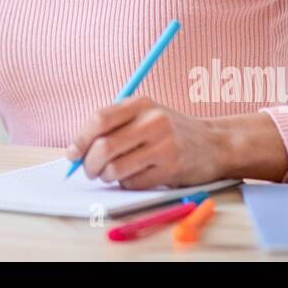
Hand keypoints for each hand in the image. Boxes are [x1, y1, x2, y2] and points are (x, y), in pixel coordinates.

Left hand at [65, 95, 227, 188]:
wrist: (214, 144)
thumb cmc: (170, 131)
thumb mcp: (145, 115)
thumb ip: (114, 126)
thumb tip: (76, 151)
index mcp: (140, 103)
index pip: (99, 120)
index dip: (80, 140)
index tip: (72, 154)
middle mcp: (152, 121)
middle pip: (104, 147)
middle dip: (89, 165)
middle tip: (90, 172)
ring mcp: (164, 145)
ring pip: (116, 168)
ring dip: (107, 177)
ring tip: (112, 174)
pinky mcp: (171, 168)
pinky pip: (133, 183)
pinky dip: (126, 184)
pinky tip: (136, 177)